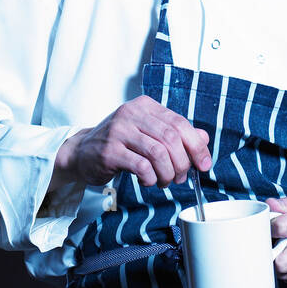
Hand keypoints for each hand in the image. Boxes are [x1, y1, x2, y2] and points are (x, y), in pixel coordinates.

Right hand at [52, 96, 211, 190]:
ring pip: (158, 152)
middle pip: (171, 138)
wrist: (82, 152)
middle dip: (182, 163)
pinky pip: (141, 166)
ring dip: (168, 173)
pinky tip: (148, 181)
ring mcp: (119, 130)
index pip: (179, 122)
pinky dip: (151, 178)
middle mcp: (132, 114)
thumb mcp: (148, 134)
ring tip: (165, 181)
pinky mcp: (110, 151)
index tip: (204, 164)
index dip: (196, 145)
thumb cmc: (120, 144)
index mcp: (145, 106)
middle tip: (181, 177)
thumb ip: (175, 134)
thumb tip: (204, 139)